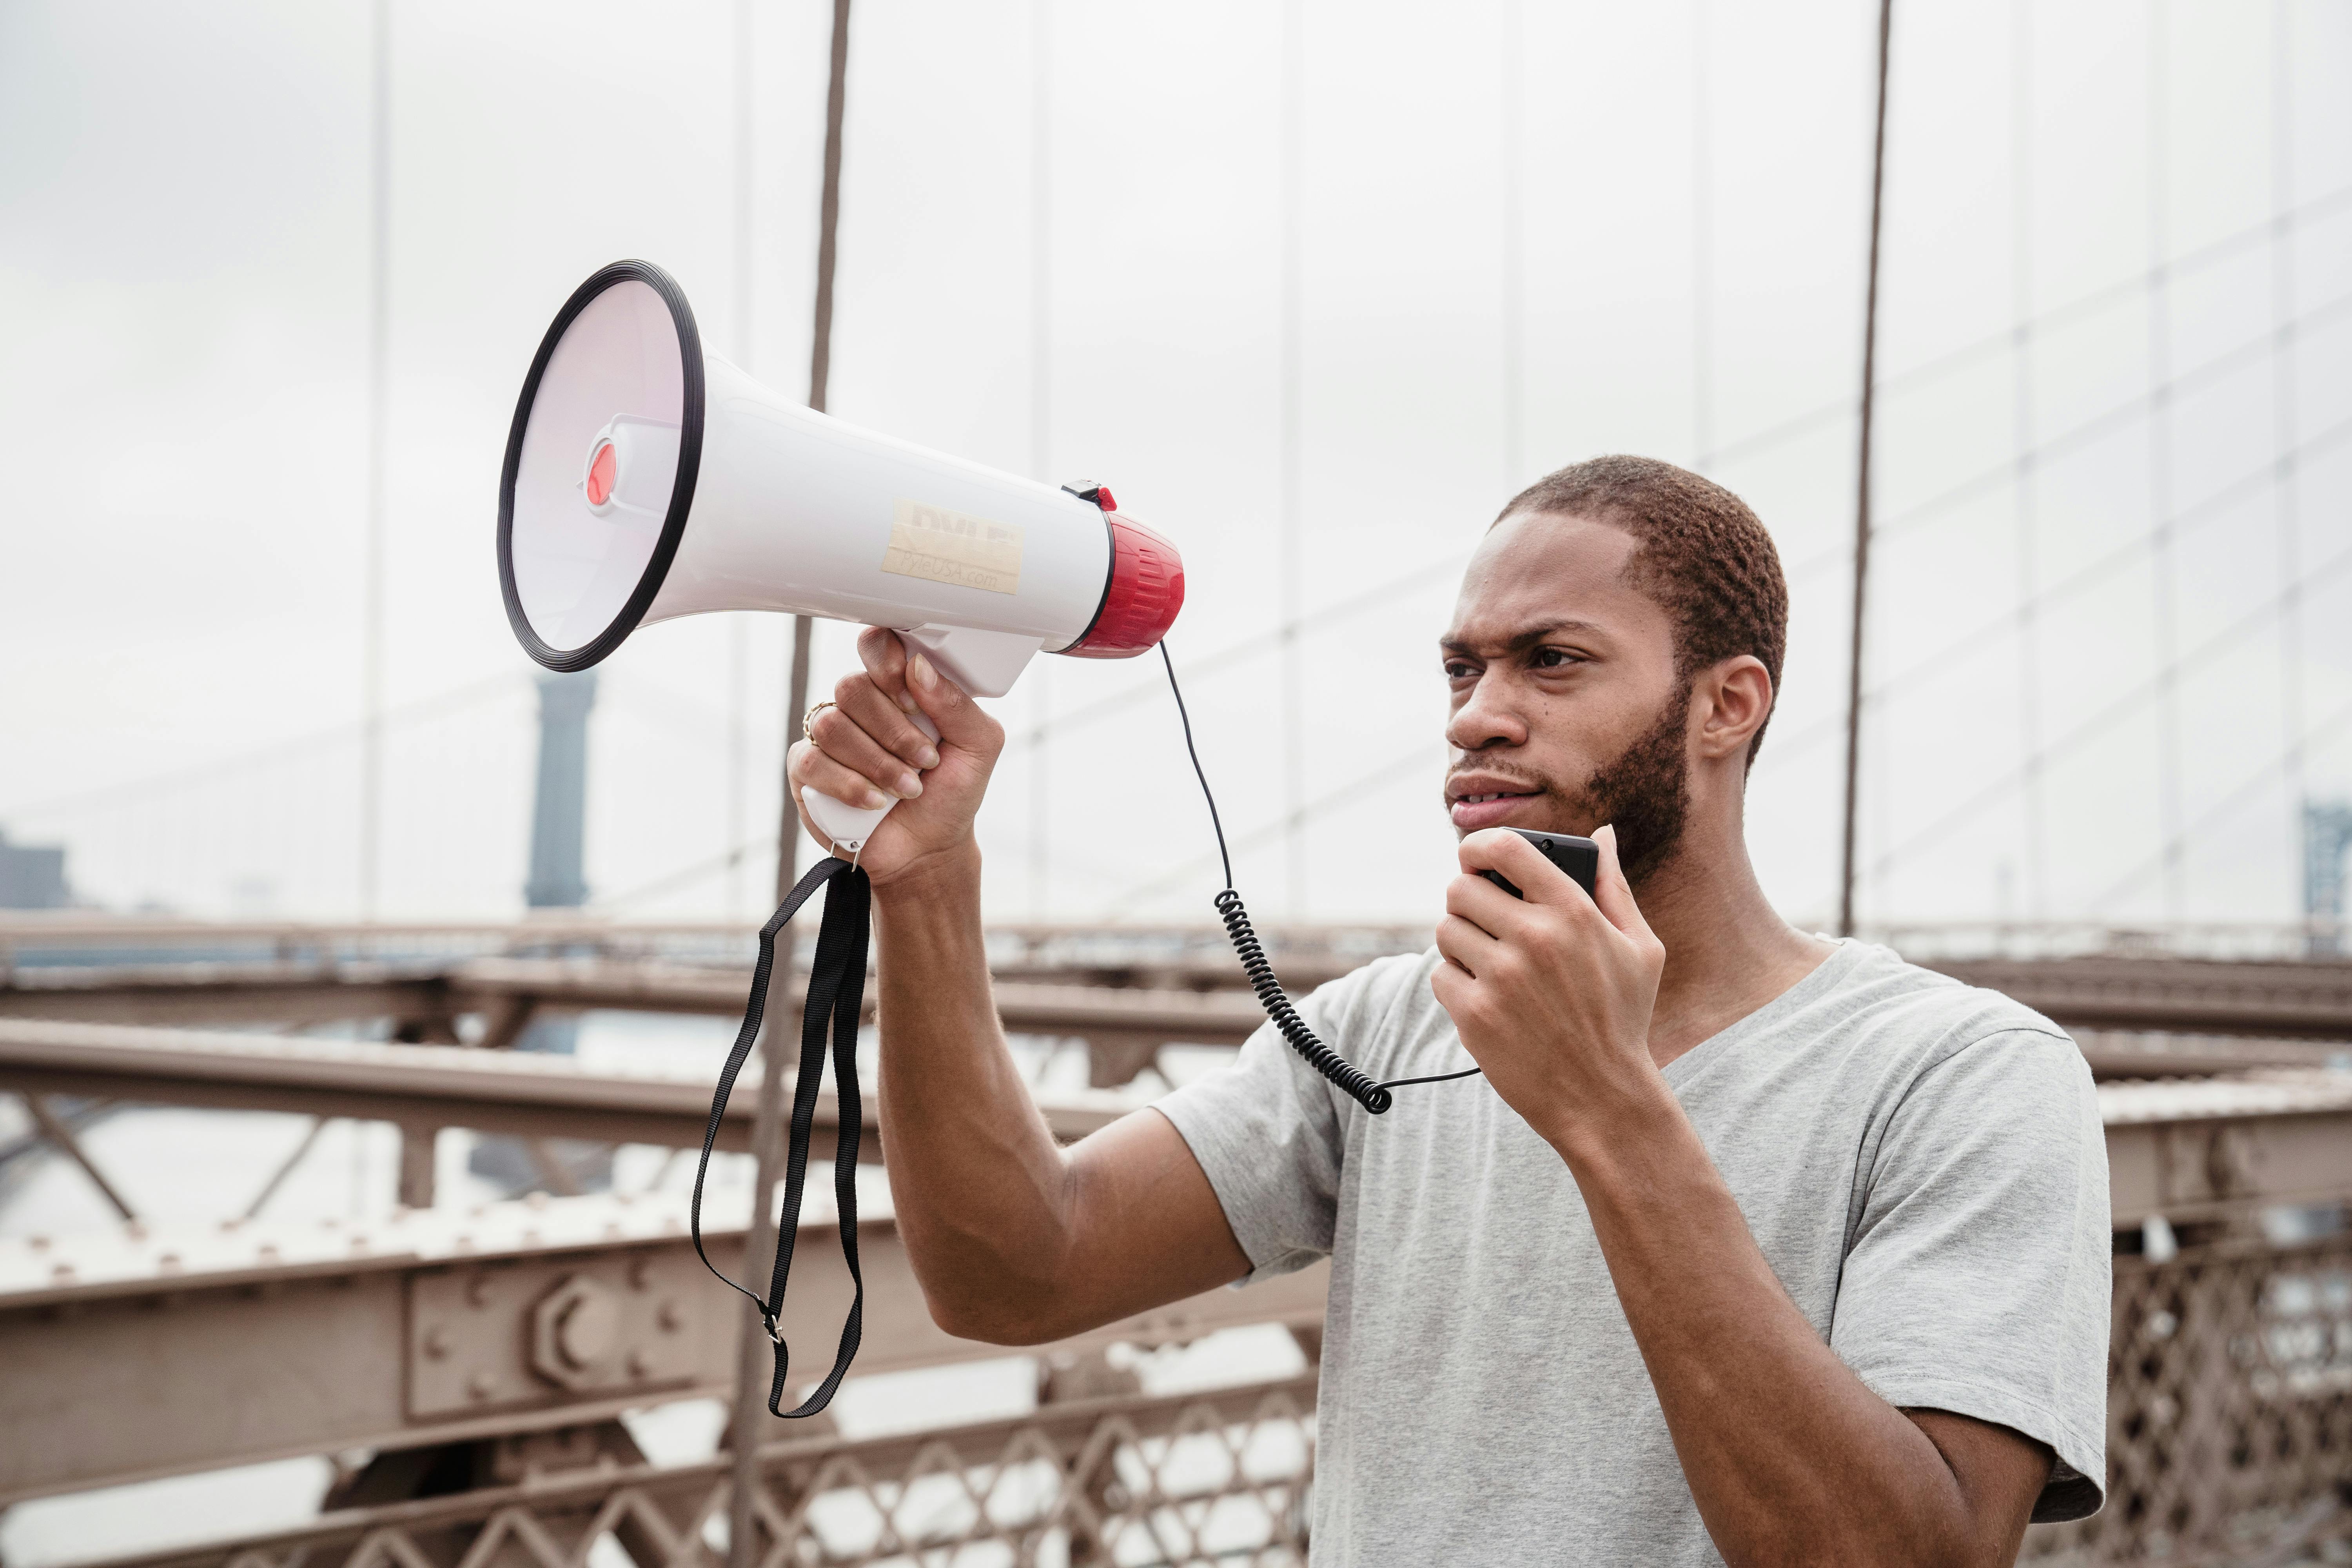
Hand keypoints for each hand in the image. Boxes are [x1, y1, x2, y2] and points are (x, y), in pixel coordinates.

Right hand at [786, 628, 1004, 888]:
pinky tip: (874, 802)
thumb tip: (918, 667)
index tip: (910, 699)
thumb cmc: (952, 793)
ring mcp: (828, 737)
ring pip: (832, 725)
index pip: (875, 645)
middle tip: (925, 760)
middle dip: (894, 731)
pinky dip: (849, 784)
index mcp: (898, 688)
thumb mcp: (978, 746)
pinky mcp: (807, 772)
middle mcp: (859, 706)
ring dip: (878, 762)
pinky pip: (811, 761)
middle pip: (852, 687)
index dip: (886, 663)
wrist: (929, 848)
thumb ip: (958, 704)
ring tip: (907, 787)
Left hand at [1429, 824, 1668, 1152]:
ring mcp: (1501, 977)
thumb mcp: (1640, 949)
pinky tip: (1485, 997)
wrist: (1602, 1098)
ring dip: (1460, 942)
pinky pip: (1440, 974)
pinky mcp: (1475, 1014)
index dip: (1477, 846)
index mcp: (1573, 912)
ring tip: (1488, 962)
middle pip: (1461, 888)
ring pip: (1445, 930)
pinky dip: (1455, 983)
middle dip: (1467, 901)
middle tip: (1483, 920)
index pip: (1505, 848)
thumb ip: (1614, 886)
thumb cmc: (1622, 1020)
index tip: (1474, 858)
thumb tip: (1602, 834)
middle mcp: (1534, 938)